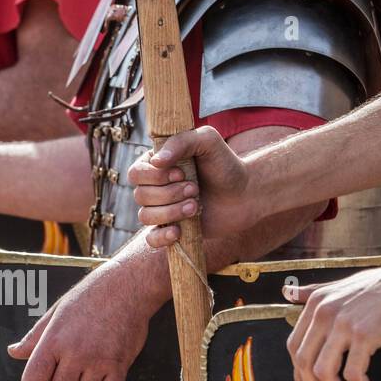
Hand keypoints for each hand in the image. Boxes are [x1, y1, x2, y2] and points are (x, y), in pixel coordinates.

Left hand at [7, 258, 161, 380]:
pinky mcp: (119, 366)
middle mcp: (75, 353)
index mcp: (54, 340)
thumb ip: (34, 337)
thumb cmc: (91, 296)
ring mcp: (98, 361)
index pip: (33, 379)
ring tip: (85, 376)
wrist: (126, 286)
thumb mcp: (56, 313)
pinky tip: (101, 380)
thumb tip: (15, 351)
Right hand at [130, 125, 257, 247]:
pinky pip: (151, 239)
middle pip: (140, 195)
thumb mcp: (207, 141)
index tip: (181, 173)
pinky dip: (161, 237)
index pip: (136, 173)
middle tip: (195, 189)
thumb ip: (182, 141)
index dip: (155, 176)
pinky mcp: (170, 229)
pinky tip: (178, 232)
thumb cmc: (225, 164)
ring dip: (170, 212)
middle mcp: (155, 188)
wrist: (245, 193)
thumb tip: (157, 161)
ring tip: (195, 206)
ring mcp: (161, 210)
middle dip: (169, 194)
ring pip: (145, 216)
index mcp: (157, 165)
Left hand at [283, 259, 380, 380]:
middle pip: (304, 361)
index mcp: (317, 301)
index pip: (294, 344)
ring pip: (324, 372)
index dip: (297, 372)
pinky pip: (354, 374)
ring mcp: (344, 323)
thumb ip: (316, 291)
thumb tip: (288, 293)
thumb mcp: (346, 284)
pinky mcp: (365, 334)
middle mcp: (324, 311)